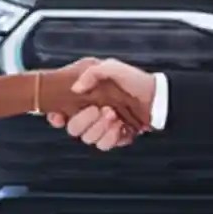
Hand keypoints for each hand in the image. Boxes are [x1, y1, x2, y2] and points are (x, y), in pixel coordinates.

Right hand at [35, 58, 149, 131]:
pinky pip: (104, 145)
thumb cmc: (134, 81)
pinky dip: (111, 136)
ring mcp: (102, 128)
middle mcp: (90, 115)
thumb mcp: (112, 68)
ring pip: (88, 138)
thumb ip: (92, 73)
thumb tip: (76, 88)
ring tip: (114, 115)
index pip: (60, 111)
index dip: (55, 117)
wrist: (157, 97)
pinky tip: (121, 126)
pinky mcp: (114, 138)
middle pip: (73, 128)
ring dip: (100, 128)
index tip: (60, 115)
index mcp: (85, 98)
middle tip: (100, 109)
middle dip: (85, 120)